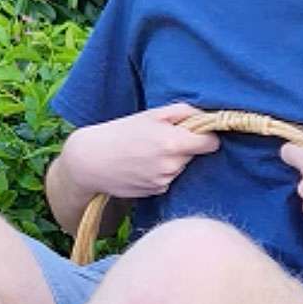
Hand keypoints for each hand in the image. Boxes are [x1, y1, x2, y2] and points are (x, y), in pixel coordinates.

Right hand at [63, 102, 220, 197]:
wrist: (91, 161)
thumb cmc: (120, 132)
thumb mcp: (151, 114)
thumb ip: (184, 111)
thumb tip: (209, 116)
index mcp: (174, 142)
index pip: (211, 143)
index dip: (205, 135)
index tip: (195, 131)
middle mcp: (172, 165)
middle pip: (195, 155)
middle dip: (185, 146)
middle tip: (160, 138)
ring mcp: (164, 181)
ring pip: (181, 167)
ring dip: (171, 160)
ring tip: (146, 152)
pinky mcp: (156, 191)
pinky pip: (168, 179)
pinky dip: (160, 172)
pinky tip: (141, 165)